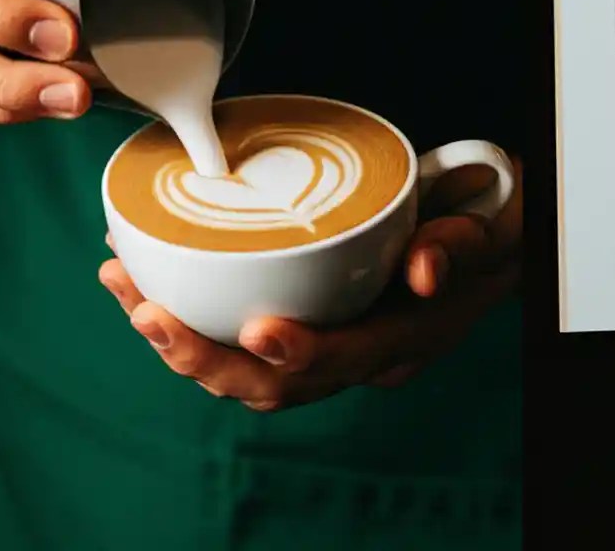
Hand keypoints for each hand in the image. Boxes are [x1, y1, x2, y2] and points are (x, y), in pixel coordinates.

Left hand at [99, 158, 522, 410]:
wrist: (489, 239)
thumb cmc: (484, 230)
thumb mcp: (485, 229)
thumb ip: (459, 246)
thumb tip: (425, 270)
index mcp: (404, 337)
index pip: (347, 360)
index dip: (300, 354)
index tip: (258, 329)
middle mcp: (361, 356)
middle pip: (275, 385)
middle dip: (203, 359)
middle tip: (147, 312)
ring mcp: (331, 346)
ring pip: (247, 371)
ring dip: (180, 342)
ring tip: (126, 289)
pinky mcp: (308, 324)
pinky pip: (242, 342)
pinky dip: (191, 321)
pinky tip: (147, 281)